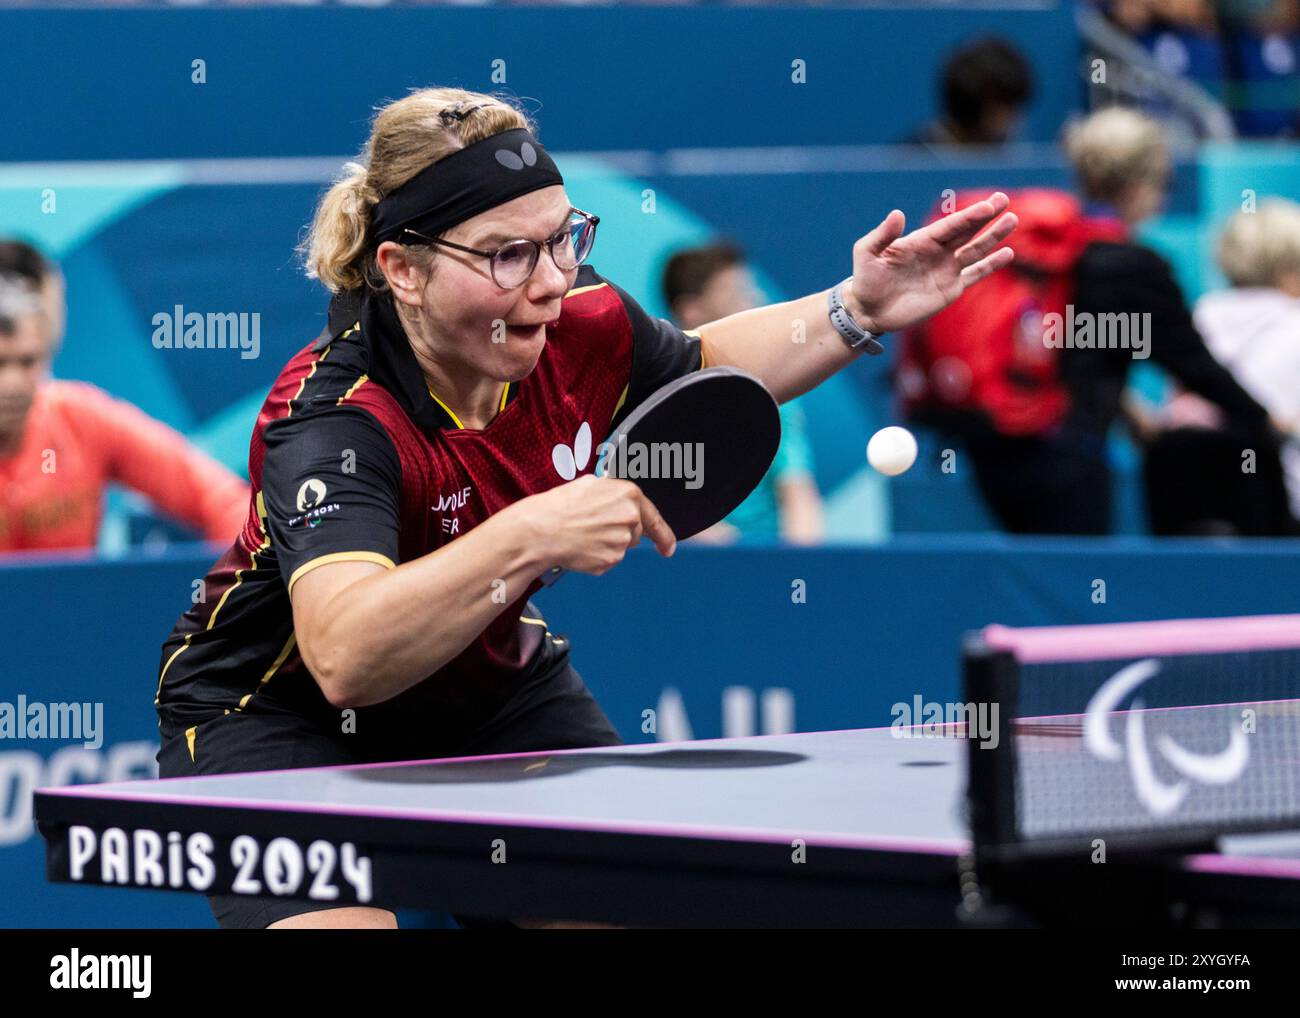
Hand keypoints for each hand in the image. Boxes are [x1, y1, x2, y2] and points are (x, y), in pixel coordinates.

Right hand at [516, 475, 675, 575]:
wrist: (542, 530)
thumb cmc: (560, 506)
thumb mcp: (591, 485)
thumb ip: (614, 494)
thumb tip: (622, 499)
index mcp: (629, 495)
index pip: (655, 518)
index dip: (663, 535)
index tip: (668, 547)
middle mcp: (631, 517)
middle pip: (635, 533)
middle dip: (619, 533)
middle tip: (593, 528)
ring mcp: (622, 540)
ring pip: (621, 547)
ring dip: (606, 544)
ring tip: (583, 534)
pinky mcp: (611, 560)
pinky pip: (609, 561)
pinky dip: (597, 557)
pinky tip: (582, 547)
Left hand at [845, 192, 1016, 334]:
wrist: (868, 310)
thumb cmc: (865, 279)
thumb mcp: (867, 253)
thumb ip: (881, 234)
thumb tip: (896, 213)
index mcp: (921, 240)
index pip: (950, 225)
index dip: (969, 216)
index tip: (988, 205)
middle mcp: (938, 252)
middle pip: (967, 232)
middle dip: (986, 217)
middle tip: (1005, 200)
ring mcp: (946, 270)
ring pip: (975, 250)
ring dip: (994, 237)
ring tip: (1012, 220)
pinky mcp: (950, 290)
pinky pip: (975, 275)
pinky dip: (991, 265)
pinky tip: (1007, 253)